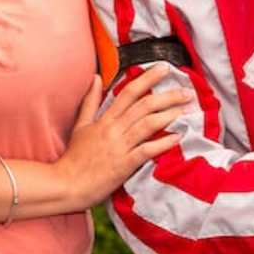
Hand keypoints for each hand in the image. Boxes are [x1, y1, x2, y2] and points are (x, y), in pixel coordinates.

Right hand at [58, 63, 190, 206]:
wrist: (66, 185)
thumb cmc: (74, 158)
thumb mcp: (80, 125)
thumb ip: (90, 101)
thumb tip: (96, 77)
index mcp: (105, 119)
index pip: (129, 92)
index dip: (148, 78)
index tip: (164, 68)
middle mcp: (114, 129)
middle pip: (144, 105)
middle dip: (167, 96)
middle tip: (187, 91)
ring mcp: (120, 147)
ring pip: (147, 124)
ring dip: (169, 115)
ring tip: (186, 109)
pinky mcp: (124, 165)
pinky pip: (146, 150)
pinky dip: (162, 143)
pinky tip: (177, 137)